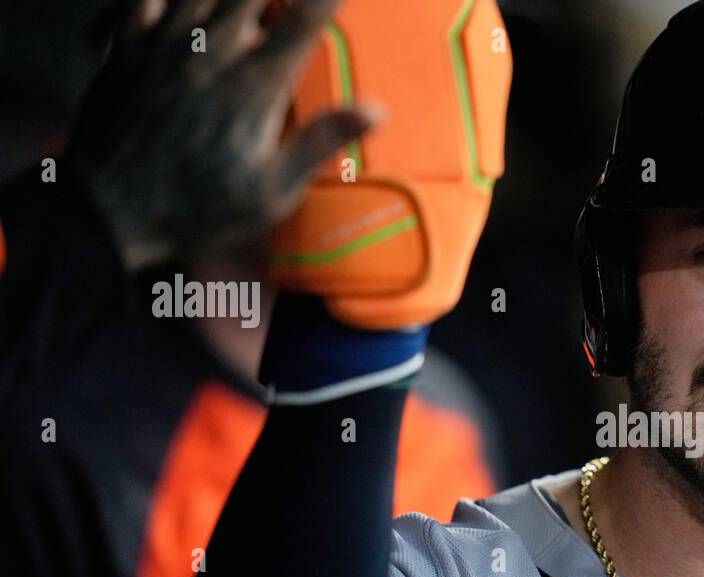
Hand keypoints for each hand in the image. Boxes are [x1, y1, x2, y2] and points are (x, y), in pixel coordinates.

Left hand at [66, 0, 379, 272]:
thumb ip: (321, 142)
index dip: (328, 0)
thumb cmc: (196, 208)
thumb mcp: (272, 191)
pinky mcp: (129, 46)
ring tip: (249, 5)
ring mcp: (166, 44)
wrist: (110, 211)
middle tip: (288, 6)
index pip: (303, 22)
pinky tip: (187, 3)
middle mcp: (212, 54)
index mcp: (254, 88)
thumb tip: (375, 110)